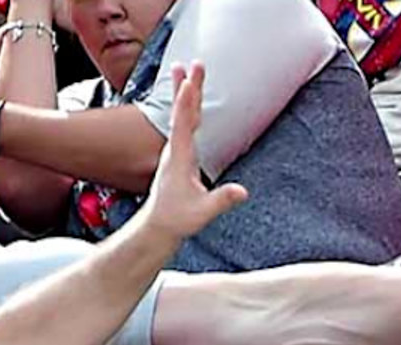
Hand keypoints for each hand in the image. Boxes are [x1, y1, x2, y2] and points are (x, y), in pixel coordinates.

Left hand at [136, 62, 248, 242]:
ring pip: (180, 115)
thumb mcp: (203, 212)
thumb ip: (221, 200)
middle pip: (182, 112)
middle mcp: (175, 150)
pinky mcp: (178, 155)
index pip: (184, 123)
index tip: (192, 79)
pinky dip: (186, 107)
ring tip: (183, 70)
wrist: (158, 226)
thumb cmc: (178, 218)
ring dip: (184, 92)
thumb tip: (242, 192)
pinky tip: (188, 100)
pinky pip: (183, 124)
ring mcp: (175, 151)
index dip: (188, 101)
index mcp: (180, 158)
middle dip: (189, 86)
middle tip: (194, 63)